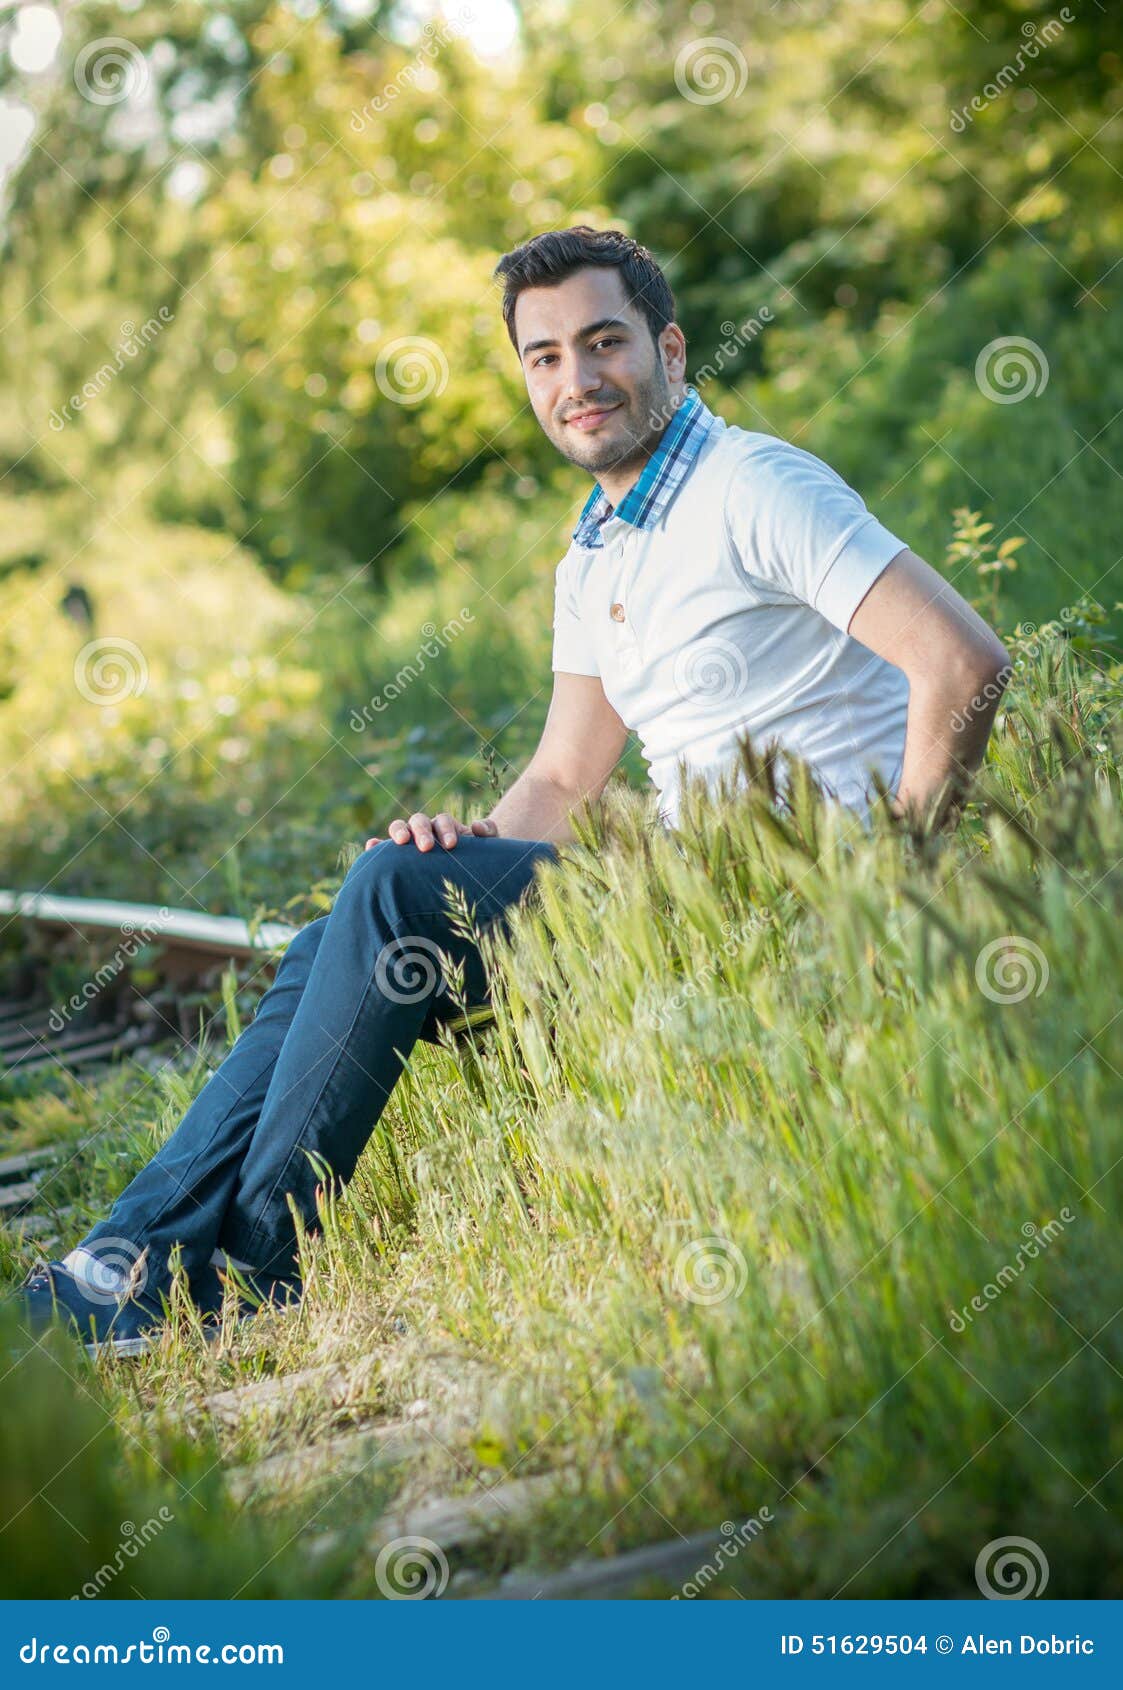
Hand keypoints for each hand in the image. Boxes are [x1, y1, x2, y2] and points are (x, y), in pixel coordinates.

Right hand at [364, 811, 498, 851]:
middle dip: (422, 831)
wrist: (467, 875)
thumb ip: (489, 833)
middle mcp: (426, 830)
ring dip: (399, 832)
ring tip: (400, 843)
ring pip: (401, 827)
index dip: (446, 829)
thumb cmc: (478, 859)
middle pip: (419, 820)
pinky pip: (383, 847)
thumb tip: (477, 826)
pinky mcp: (398, 856)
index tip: (451, 845)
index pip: (442, 821)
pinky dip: (376, 845)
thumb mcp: (490, 847)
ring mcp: (410, 841)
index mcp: (446, 827)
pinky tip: (370, 847)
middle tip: (427, 847)